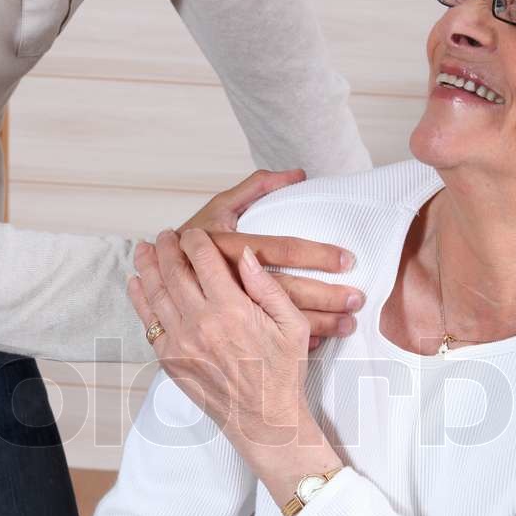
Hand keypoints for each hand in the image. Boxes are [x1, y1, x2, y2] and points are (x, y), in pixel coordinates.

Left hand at [131, 228, 314, 451]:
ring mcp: (181, 343)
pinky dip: (139, 300)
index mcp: (232, 309)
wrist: (265, 421)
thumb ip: (267, 286)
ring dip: (147, 267)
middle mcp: (201, 323)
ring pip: (155, 294)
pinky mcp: (171, 360)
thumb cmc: (283, 372)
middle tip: (165, 235)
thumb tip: (245, 255)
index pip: (203, 259)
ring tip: (143, 250)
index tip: (194, 232)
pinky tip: (137, 284)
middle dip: (167, 247)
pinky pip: (148, 323)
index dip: (195, 240)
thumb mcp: (292, 325)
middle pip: (173, 271)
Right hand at [180, 170, 364, 342]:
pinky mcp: (226, 328)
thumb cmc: (196, 237)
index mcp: (229, 245)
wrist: (157, 277)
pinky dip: (292, 340)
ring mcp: (225, 308)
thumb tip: (298, 175)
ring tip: (350, 322)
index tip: (347, 260)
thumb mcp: (220, 208)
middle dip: (326, 296)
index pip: (281, 248)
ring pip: (279, 317)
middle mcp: (228, 277)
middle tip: (358, 298)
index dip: (316, 254)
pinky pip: (264, 338)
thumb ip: (256, 188)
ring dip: (319, 321)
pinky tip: (320, 341)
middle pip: (286, 288)